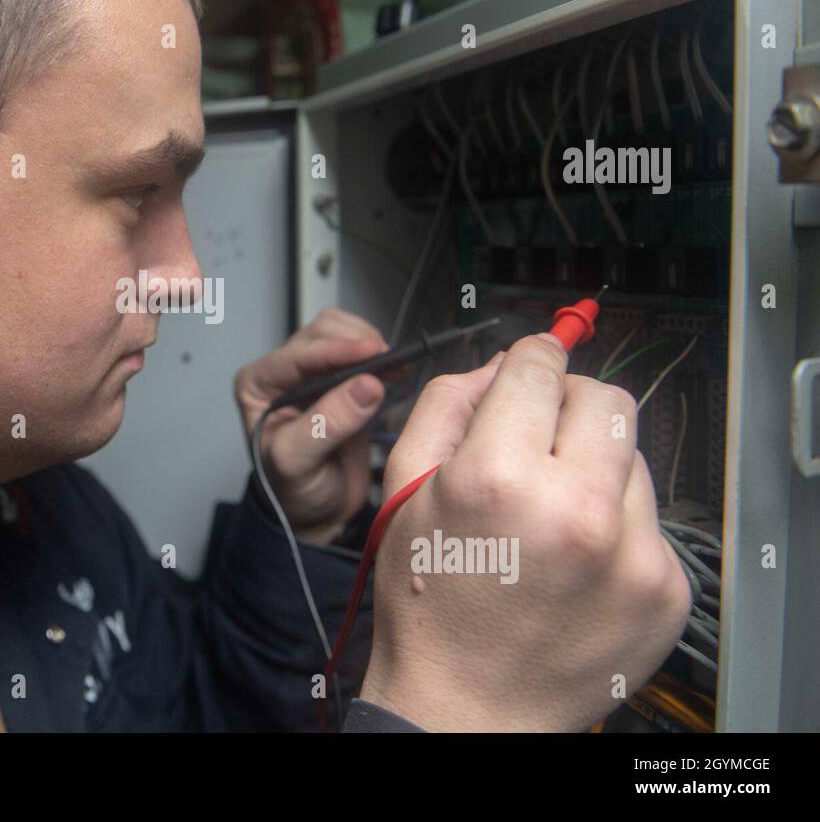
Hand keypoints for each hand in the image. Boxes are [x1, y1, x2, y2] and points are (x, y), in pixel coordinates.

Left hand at [234, 307, 388, 543]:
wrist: (315, 511)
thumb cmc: (293, 490)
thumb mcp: (298, 461)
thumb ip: (327, 424)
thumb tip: (368, 385)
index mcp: (258, 384)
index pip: (298, 354)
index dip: (336, 350)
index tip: (371, 352)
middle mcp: (282, 372)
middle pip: (321, 333)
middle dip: (355, 344)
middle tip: (388, 364)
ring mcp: (314, 373)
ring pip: (342, 334)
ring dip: (368, 346)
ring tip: (392, 369)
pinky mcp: (343, 381)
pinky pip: (362, 353)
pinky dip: (379, 357)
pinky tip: (393, 373)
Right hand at [357, 333, 691, 731]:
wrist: (468, 708)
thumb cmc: (430, 607)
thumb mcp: (403, 492)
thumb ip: (446, 406)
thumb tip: (499, 365)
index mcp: (499, 479)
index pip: (541, 367)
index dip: (530, 359)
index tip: (533, 365)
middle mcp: (575, 512)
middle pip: (604, 399)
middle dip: (570, 403)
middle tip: (542, 437)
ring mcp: (631, 553)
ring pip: (632, 457)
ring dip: (594, 467)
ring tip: (552, 515)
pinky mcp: (664, 589)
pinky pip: (650, 519)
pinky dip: (616, 524)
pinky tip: (575, 559)